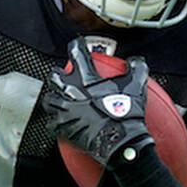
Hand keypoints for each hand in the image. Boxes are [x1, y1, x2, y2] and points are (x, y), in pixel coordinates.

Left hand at [43, 39, 153, 186]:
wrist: (118, 142)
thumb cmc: (126, 114)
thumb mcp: (136, 86)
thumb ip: (136, 69)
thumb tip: (137, 60)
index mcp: (86, 79)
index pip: (77, 54)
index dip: (76, 45)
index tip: (78, 44)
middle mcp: (71, 92)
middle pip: (54, 77)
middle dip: (57, 74)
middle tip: (62, 75)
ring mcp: (64, 111)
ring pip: (49, 100)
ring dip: (53, 98)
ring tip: (57, 99)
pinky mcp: (62, 129)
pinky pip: (51, 125)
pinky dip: (55, 123)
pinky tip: (59, 124)